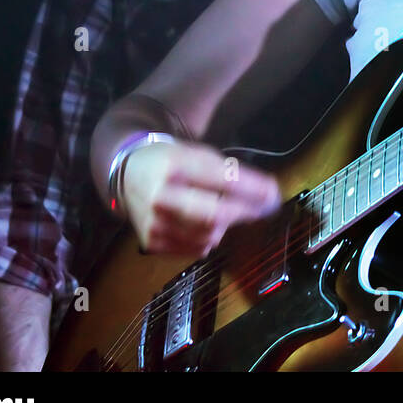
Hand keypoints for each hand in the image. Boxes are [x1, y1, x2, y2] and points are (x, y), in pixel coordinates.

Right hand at [118, 140, 281, 255]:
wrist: (128, 175)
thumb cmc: (170, 162)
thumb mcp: (197, 154)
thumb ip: (227, 172)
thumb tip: (265, 193)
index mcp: (175, 167)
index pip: (223, 180)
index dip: (254, 189)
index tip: (274, 194)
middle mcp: (162, 197)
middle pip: (216, 215)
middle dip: (247, 213)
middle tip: (265, 209)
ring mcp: (155, 223)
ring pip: (210, 235)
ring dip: (228, 225)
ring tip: (228, 211)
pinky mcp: (153, 243)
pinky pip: (197, 248)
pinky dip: (210, 238)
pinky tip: (205, 224)